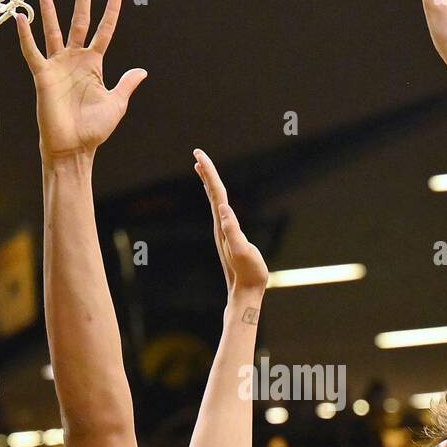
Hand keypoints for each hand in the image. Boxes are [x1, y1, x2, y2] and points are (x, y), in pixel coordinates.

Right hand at [18, 0, 147, 161]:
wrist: (74, 147)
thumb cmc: (94, 129)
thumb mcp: (116, 104)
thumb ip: (126, 84)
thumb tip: (142, 71)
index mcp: (94, 65)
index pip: (103, 32)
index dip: (110, 13)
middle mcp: (75, 60)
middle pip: (79, 23)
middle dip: (82, 0)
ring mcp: (58, 66)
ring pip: (53, 31)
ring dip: (49, 11)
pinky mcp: (42, 75)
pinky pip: (32, 51)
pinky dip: (25, 35)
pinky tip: (20, 17)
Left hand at [194, 149, 268, 298]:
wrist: (245, 293)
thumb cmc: (249, 274)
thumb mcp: (243, 251)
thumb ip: (233, 231)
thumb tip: (224, 208)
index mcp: (223, 225)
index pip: (216, 192)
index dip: (209, 172)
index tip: (199, 155)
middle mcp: (220, 225)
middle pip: (212, 193)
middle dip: (206, 172)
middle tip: (198, 153)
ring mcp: (223, 231)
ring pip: (214, 201)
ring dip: (208, 183)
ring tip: (201, 169)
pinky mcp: (229, 237)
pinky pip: (220, 211)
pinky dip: (217, 198)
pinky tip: (218, 198)